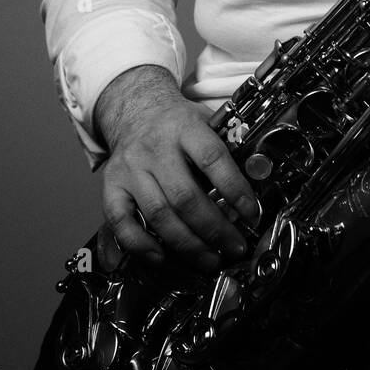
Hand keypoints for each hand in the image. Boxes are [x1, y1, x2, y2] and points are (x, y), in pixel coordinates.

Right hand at [94, 65, 258, 272]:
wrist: (134, 109)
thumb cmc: (178, 123)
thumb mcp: (206, 120)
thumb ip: (227, 145)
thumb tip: (257, 177)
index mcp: (184, 127)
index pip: (213, 159)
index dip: (235, 189)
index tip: (252, 214)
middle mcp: (155, 148)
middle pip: (185, 197)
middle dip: (214, 229)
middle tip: (234, 247)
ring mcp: (131, 168)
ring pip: (159, 215)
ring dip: (187, 244)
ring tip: (209, 260)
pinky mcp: (111, 185)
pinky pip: (121, 222)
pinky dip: (140, 244)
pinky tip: (162, 257)